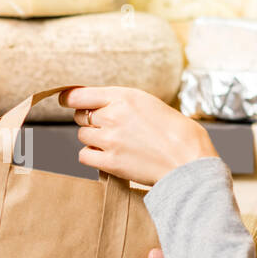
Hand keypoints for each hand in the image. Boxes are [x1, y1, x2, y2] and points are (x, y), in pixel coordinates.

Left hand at [61, 86, 217, 187]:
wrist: (189, 161)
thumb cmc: (178, 133)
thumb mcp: (151, 104)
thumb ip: (124, 103)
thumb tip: (101, 104)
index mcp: (124, 96)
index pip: (79, 95)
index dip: (69, 99)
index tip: (67, 101)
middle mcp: (113, 116)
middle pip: (81, 116)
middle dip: (90, 121)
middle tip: (108, 127)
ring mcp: (109, 140)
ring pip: (83, 136)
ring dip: (93, 140)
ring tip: (115, 143)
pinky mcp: (110, 162)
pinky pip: (85, 156)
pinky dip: (93, 157)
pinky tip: (108, 156)